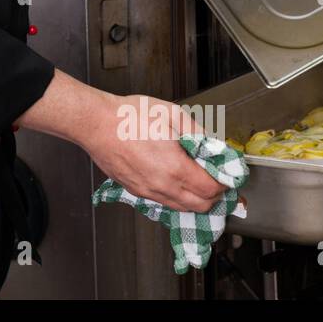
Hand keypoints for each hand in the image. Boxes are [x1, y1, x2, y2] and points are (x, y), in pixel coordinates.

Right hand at [85, 90, 225, 211]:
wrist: (96, 124)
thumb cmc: (128, 117)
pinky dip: (176, 197)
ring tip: (197, 181)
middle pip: (200, 206)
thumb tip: (212, 145)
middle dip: (214, 195)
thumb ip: (197, 132)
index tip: (226, 174)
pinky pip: (163, 202)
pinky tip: (174, 181)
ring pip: (181, 207)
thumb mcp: (171, 114)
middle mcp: (162, 185)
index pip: (211, 189)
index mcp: (175, 167)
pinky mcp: (135, 190)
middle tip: (216, 180)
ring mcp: (147, 191)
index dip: (224, 183)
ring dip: (195, 199)